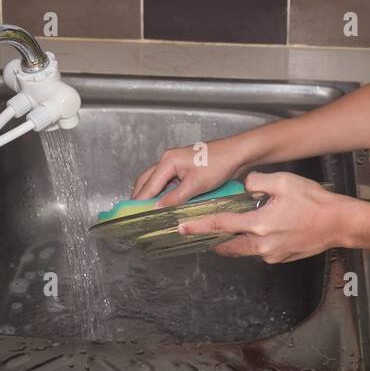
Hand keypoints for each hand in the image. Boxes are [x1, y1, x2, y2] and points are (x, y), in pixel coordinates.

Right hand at [131, 135, 252, 208]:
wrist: (237, 154)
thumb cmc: (219, 164)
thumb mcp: (196, 184)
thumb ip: (174, 198)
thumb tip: (157, 209)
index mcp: (167, 161)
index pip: (148, 186)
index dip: (139, 202)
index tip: (132, 217)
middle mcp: (168, 160)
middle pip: (147, 181)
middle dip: (140, 198)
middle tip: (135, 216)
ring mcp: (176, 164)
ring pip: (156, 182)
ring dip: (151, 196)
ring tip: (146, 212)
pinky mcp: (184, 169)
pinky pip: (167, 182)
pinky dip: (162, 193)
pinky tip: (164, 204)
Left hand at [178, 171, 352, 262]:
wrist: (339, 223)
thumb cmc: (314, 201)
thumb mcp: (283, 181)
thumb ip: (257, 182)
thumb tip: (244, 186)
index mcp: (259, 224)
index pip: (221, 225)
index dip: (199, 226)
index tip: (182, 227)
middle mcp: (262, 244)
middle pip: (228, 245)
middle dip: (214, 240)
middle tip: (202, 234)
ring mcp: (272, 254)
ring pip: (244, 249)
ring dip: (236, 240)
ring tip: (233, 228)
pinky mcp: (281, 258)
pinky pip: (260, 251)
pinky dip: (254, 242)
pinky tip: (262, 229)